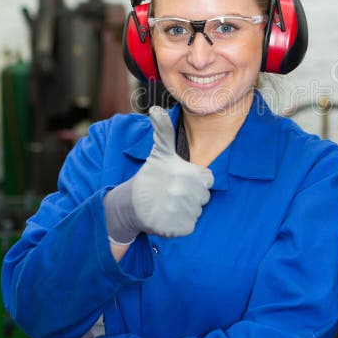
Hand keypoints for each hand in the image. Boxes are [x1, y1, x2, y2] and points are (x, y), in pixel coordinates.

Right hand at [104, 107, 213, 242]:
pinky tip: (168, 216)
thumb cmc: (150, 176)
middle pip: (204, 196)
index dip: (195, 179)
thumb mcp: (159, 152)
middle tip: (172, 192)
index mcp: (189, 173)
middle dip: (191, 195)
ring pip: (198, 211)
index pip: (207, 179)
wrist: (130, 205)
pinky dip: (181, 224)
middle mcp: (188, 193)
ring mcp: (184, 212)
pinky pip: (191, 226)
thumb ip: (163, 130)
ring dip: (186, 209)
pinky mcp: (180, 229)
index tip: (180, 179)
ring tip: (168, 203)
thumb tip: (155, 109)